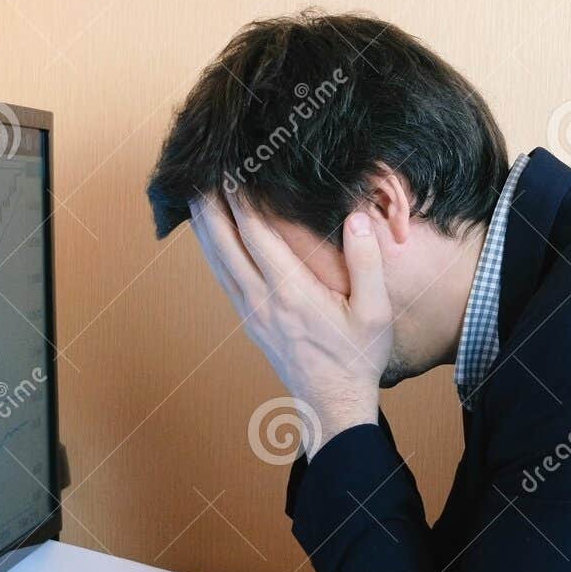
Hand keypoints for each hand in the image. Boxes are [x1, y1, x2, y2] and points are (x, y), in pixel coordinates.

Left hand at [188, 194, 390, 456]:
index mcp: (291, 292)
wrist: (334, 405)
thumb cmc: (357, 358)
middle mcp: (262, 300)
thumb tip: (355, 219)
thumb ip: (367, 263)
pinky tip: (210, 235)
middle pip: (224, 242)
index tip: (235, 166)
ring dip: (204, 224)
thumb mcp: (375, 311)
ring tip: (195, 192)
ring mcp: (250, 312)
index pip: (256, 233)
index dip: (241, 197)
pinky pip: (222, 277)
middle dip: (210, 202)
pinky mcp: (249, 321)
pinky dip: (212, 249)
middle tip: (199, 168)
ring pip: (217, 260)